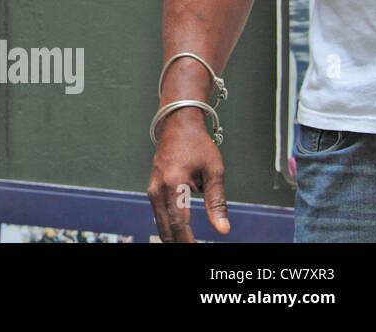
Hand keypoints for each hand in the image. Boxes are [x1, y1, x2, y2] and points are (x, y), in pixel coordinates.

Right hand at [148, 107, 229, 241]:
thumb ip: (217, 202)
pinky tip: (180, 233)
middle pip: (165, 227)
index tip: (199, 250)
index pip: (179, 223)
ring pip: (160, 223)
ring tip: (188, 243)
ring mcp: (152, 189)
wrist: (177, 124)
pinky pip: (159, 214)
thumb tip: (223, 230)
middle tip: (194, 250)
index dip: (189, 241)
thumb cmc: (197, 145)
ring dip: (173, 236)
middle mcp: (157, 189)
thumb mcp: (214, 171)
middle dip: (179, 242)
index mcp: (173, 184)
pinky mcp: (152, 189)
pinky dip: (169, 226)